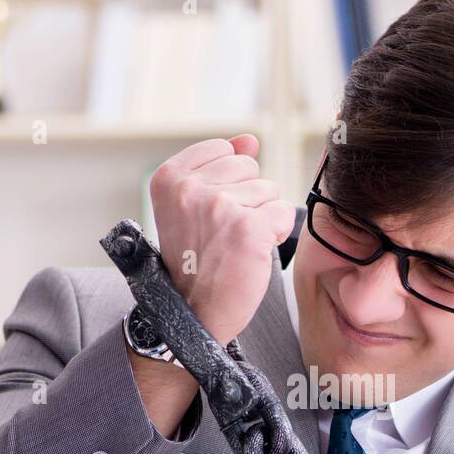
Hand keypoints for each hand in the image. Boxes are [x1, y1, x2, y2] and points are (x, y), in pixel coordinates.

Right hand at [148, 134, 297, 344]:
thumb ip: (218, 167)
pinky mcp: (250, 228)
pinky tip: (252, 253)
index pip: (224, 150)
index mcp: (169, 178)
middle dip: (247, 199)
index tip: (210, 215)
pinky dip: (276, 235)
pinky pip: (284, 214)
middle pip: (249, 168)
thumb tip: (249, 140)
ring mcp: (221, 207)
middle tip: (224, 234)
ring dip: (261, 218)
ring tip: (236, 245)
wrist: (192, 313)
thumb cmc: (194, 261)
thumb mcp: (191, 207)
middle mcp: (191, 188)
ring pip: (269, 192)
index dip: (227, 183)